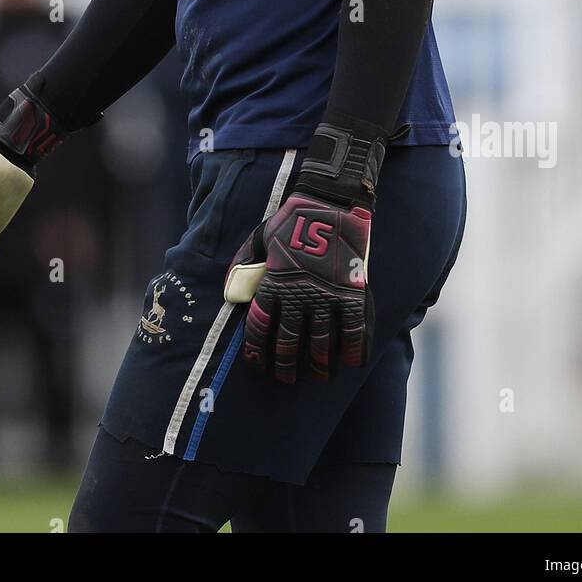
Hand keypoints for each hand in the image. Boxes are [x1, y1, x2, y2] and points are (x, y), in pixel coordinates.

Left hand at [224, 190, 371, 382]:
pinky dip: (353, 349)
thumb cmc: (291, 220)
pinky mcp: (351, 293)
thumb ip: (243, 263)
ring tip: (318, 376)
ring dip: (317, 364)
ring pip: (320, 342)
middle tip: (286, 378)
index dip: (257, 350)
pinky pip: (352, 330)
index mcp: (273, 283)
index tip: (258, 364)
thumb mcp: (260, 237)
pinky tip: (351, 363)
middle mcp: (298, 295)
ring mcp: (326, 296)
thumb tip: (228, 292)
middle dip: (285, 364)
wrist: (329, 203)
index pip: (260, 326)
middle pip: (288, 341)